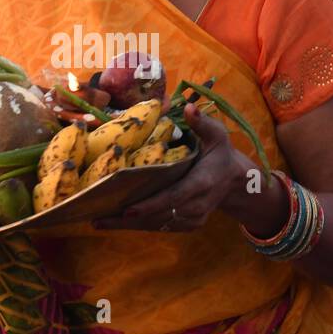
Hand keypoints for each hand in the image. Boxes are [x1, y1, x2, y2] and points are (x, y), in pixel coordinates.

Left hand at [91, 102, 240, 231]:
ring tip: (99, 221)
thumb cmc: (220, 154)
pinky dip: (139, 224)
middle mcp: (196, 206)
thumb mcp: (217, 135)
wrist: (235, 182)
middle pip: (159, 216)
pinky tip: (116, 222)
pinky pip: (161, 226)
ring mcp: (192, 218)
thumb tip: (188, 107)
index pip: (173, 197)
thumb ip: (202, 123)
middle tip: (97, 219)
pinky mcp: (188, 225)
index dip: (150, 205)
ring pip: (157, 224)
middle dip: (128, 219)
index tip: (127, 210)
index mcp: (201, 183)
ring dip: (128, 225)